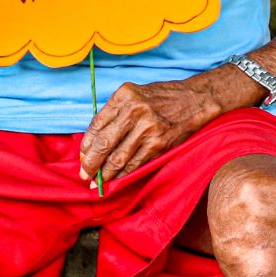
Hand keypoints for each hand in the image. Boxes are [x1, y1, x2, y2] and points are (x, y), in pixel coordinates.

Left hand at [79, 78, 225, 185]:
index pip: (97, 124)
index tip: (81, 156)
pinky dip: (124, 174)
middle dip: (90, 163)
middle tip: (84, 174)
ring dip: (105, 173)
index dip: (86, 145)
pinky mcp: (158, 144)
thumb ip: (115, 113)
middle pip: (104, 143)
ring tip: (96, 182)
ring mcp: (147, 128)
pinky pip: (135, 164)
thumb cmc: (160, 97)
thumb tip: (93, 141)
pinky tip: (116, 179)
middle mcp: (134, 111)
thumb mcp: (134, 94)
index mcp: (124, 95)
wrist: (194, 99)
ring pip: (118, 158)